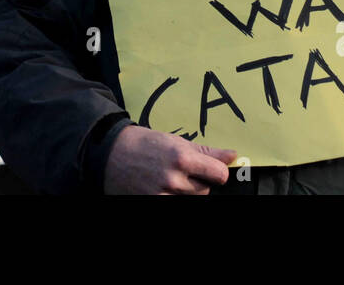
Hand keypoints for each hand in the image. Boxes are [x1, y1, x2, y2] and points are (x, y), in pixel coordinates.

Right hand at [103, 125, 237, 194]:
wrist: (110, 153)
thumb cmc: (143, 143)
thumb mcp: (175, 141)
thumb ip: (206, 151)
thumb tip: (232, 155)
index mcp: (182, 158)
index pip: (220, 174)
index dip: (217, 171)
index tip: (211, 169)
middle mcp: (174, 179)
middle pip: (205, 190)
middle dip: (198, 181)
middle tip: (182, 169)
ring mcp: (163, 195)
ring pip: (191, 199)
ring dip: (185, 190)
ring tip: (168, 176)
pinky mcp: (153, 203)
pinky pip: (174, 202)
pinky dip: (172, 196)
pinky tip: (160, 186)